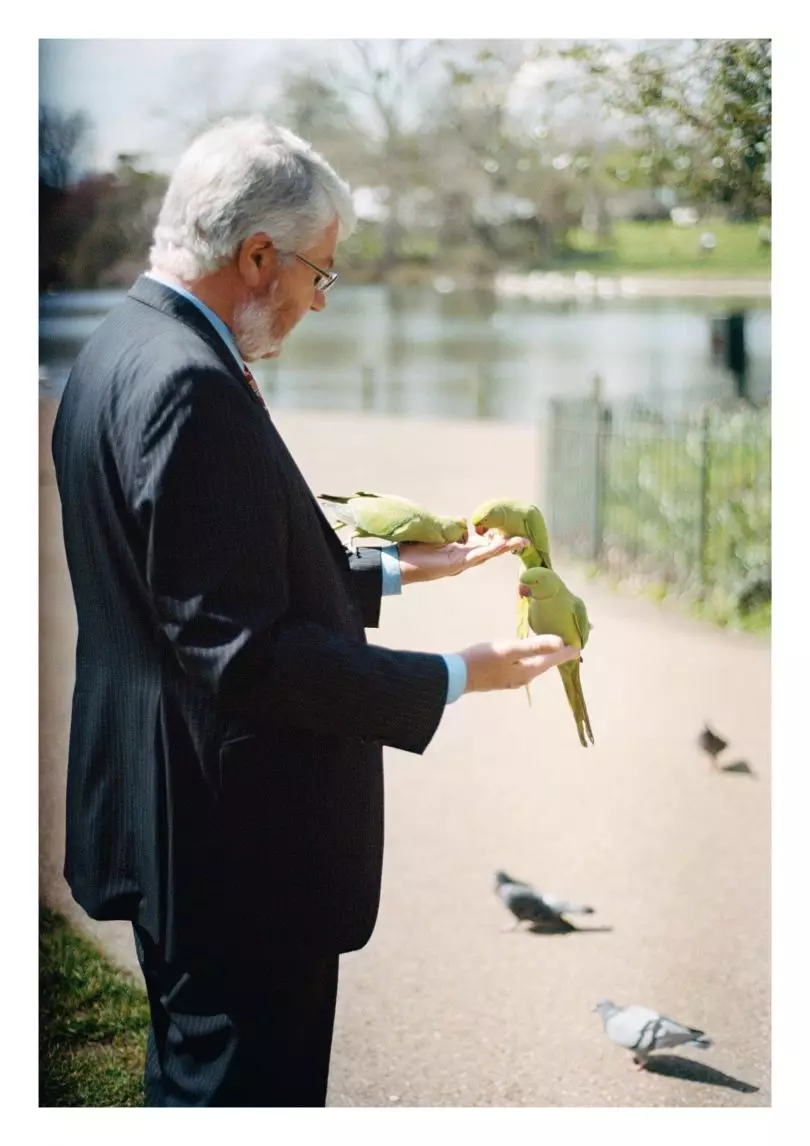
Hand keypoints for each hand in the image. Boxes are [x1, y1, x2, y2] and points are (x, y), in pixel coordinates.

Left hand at [398, 531, 528, 584]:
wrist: (401, 564)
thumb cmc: (415, 550)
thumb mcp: (439, 534)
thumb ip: (452, 529)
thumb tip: (463, 523)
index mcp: (459, 551)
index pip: (483, 543)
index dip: (497, 538)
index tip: (510, 532)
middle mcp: (464, 557)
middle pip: (490, 549)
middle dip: (508, 544)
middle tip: (525, 539)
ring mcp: (463, 561)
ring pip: (489, 552)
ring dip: (506, 547)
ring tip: (523, 541)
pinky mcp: (458, 563)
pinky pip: (479, 555)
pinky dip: (493, 549)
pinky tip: (505, 545)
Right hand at [458, 634, 579, 693]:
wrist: (457, 676)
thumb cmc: (483, 659)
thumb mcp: (510, 649)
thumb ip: (534, 646)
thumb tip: (560, 642)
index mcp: (528, 670)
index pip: (554, 659)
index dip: (567, 652)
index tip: (580, 645)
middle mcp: (524, 677)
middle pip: (546, 664)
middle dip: (558, 654)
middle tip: (569, 644)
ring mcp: (512, 679)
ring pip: (535, 666)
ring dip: (545, 657)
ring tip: (552, 648)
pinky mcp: (502, 678)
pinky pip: (524, 667)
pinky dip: (532, 659)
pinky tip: (527, 655)